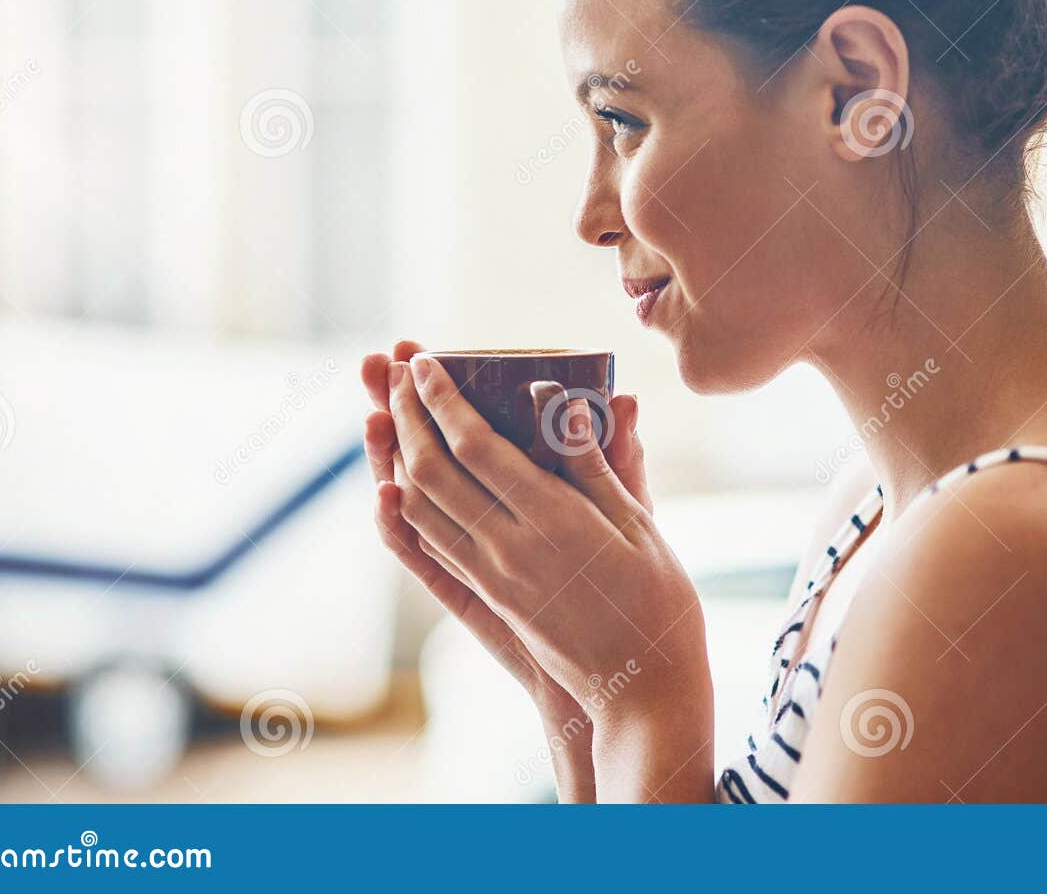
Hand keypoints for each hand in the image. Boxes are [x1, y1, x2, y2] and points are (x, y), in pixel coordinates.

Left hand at [383, 351, 712, 799]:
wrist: (644, 686)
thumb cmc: (658, 600)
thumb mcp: (638, 524)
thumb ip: (598, 464)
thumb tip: (567, 403)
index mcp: (553, 520)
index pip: (475, 446)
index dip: (442, 399)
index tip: (423, 361)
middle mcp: (509, 549)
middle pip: (432, 471)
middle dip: (406, 414)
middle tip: (394, 371)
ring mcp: (492, 578)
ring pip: (419, 510)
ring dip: (395, 455)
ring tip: (388, 413)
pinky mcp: (488, 600)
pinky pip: (430, 547)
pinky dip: (405, 508)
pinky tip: (396, 484)